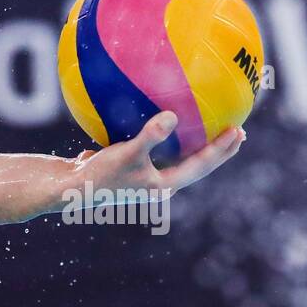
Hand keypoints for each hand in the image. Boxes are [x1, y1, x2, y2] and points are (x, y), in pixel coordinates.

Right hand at [71, 111, 243, 200]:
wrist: (67, 190)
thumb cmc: (98, 176)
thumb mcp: (126, 154)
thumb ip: (151, 136)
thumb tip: (173, 116)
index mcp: (162, 185)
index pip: (201, 166)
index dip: (221, 149)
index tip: (239, 131)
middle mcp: (156, 186)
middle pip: (194, 167)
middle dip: (216, 152)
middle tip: (238, 134)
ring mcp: (142, 181)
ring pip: (176, 162)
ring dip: (193, 147)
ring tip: (204, 130)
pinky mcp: (128, 173)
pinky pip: (154, 155)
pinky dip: (164, 142)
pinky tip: (160, 125)